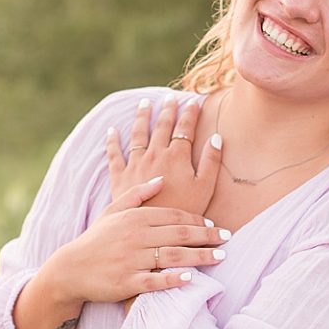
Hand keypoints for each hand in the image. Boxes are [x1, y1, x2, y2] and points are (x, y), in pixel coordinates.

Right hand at [41, 175, 227, 306]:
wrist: (71, 268)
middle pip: (179, 234)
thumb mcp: (112, 212)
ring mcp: (131, 260)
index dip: (196, 220)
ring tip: (220, 257)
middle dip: (207, 236)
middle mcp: (135, 237)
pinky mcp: (128, 282)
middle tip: (228, 238)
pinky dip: (174, 279)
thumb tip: (161, 180)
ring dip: (200, 256)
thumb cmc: (96, 239)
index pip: (173, 216)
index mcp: (134, 218)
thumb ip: (137, 194)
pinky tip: (191, 278)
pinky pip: (156, 281)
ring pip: (173, 256)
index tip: (214, 225)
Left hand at [106, 96, 222, 219]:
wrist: (154, 230)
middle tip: (170, 97)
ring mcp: (136, 164)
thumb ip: (211, 162)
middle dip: (167, 110)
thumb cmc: (185, 210)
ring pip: (138, 134)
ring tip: (144, 103)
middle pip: (161, 126)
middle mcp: (155, 154)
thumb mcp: (205, 188)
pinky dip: (112, 141)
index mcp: (177, 156)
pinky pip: (114, 154)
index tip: (194, 101)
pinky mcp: (120, 177)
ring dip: (142, 117)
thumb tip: (216, 138)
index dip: (190, 113)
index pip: (185, 128)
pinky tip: (112, 130)